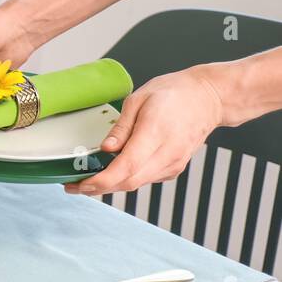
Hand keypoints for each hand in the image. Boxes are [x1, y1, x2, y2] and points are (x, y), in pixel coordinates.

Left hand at [65, 67, 225, 195]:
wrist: (208, 98)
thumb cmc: (174, 93)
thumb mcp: (139, 99)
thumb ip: (121, 127)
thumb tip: (105, 149)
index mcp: (156, 133)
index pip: (126, 167)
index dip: (102, 180)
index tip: (81, 184)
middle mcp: (167, 154)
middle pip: (129, 181)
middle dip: (99, 188)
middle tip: (73, 186)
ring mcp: (173, 163)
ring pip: (137, 183)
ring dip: (111, 186)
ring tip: (86, 182)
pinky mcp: (174, 168)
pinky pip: (146, 179)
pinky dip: (126, 179)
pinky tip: (111, 174)